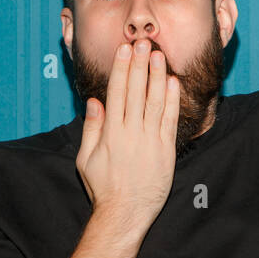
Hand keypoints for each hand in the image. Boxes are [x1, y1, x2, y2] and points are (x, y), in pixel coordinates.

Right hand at [75, 39, 181, 231]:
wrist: (125, 214)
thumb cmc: (103, 188)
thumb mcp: (86, 159)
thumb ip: (92, 128)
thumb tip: (95, 101)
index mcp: (111, 133)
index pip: (117, 93)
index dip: (121, 69)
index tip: (124, 50)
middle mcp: (131, 133)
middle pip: (136, 92)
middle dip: (139, 65)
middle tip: (143, 42)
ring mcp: (150, 141)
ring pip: (155, 102)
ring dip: (156, 76)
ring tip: (159, 55)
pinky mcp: (166, 151)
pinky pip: (170, 121)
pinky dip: (172, 101)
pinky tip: (172, 83)